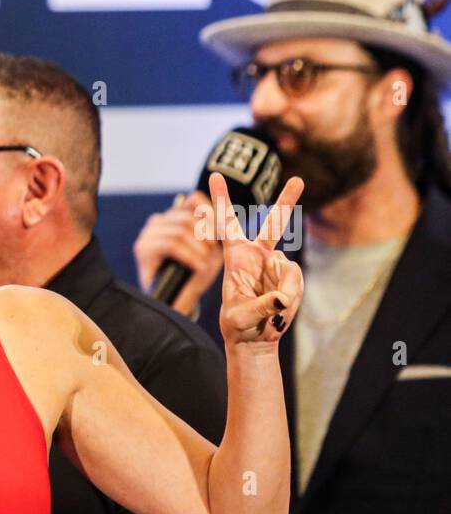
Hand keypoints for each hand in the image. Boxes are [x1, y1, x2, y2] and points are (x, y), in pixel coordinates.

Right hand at [132, 190, 220, 316]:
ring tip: (206, 263)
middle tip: (214, 252)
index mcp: (173, 217)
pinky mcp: (142, 249)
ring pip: (180, 231)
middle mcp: (157, 222)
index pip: (194, 199)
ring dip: (199, 249)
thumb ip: (214, 227)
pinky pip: (172, 244)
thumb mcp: (210, 248)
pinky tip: (198, 267)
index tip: (222, 231)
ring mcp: (148, 234)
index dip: (212, 212)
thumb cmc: (195, 274)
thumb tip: (220, 210)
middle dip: (206, 235)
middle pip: (188, 217)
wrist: (176, 301)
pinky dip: (190, 256)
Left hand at [209, 173, 304, 346]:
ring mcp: (276, 266)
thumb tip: (283, 298)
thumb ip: (262, 306)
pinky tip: (280, 309)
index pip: (226, 224)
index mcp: (236, 257)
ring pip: (287, 268)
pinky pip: (295, 283)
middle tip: (297, 180)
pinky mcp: (290, 278)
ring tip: (271, 310)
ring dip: (281, 291)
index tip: (216, 176)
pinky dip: (290, 299)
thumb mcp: (242, 318)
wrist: (254, 338)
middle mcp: (258, 256)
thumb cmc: (239, 325)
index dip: (220, 201)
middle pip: (274, 225)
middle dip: (287, 202)